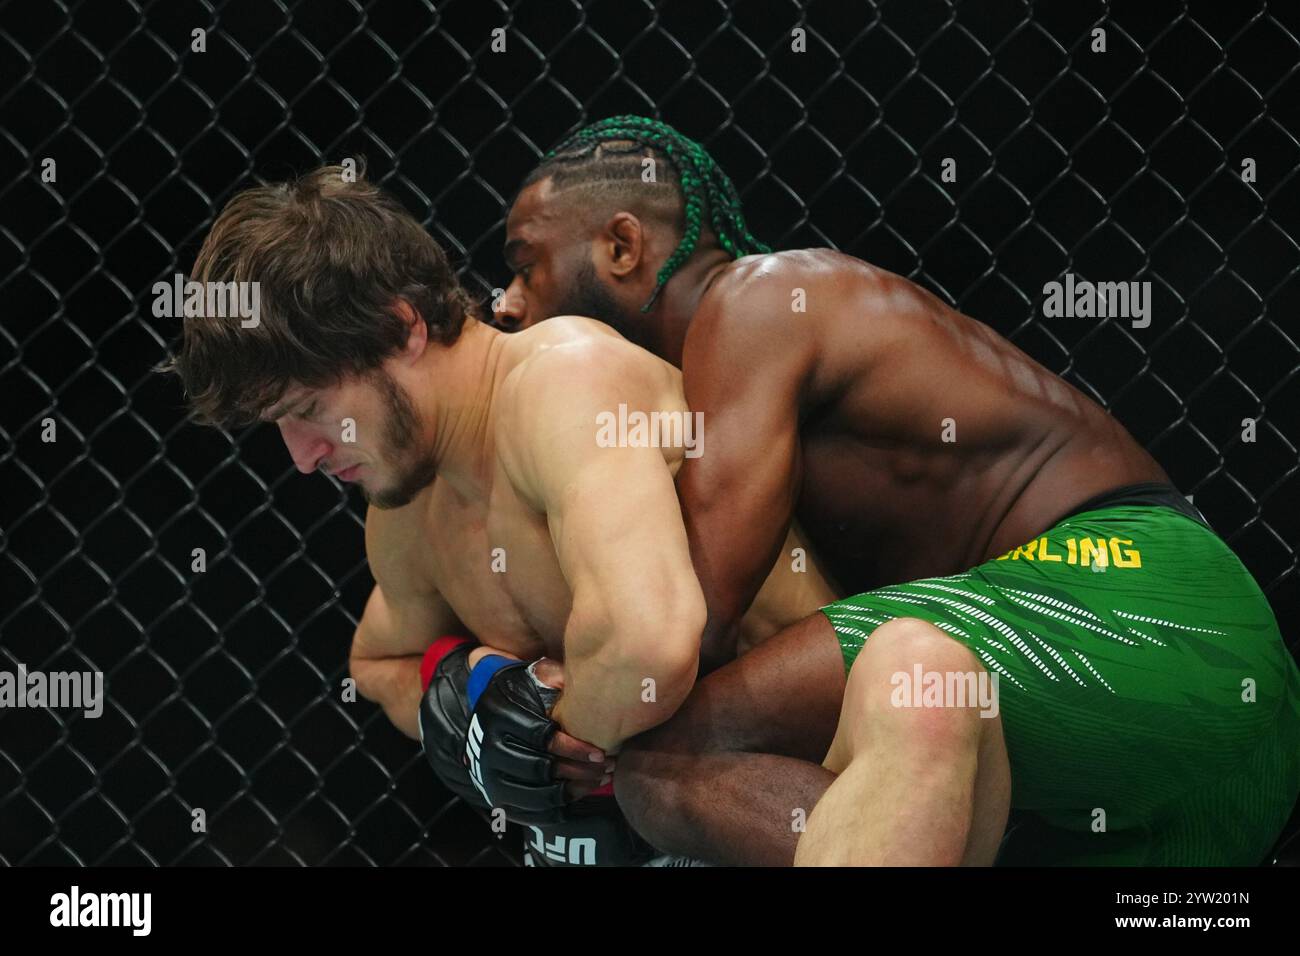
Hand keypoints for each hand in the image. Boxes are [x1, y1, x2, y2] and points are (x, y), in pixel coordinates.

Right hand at [466, 650, 612, 800]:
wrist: (487, 714)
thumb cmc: (521, 693)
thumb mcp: (533, 676)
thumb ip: (556, 679)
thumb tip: (587, 683)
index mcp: (501, 715)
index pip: (541, 738)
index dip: (573, 748)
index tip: (599, 753)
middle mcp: (490, 748)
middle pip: (540, 769)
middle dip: (578, 771)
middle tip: (607, 768)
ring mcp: (490, 776)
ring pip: (537, 794)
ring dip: (573, 790)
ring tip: (599, 780)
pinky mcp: (497, 796)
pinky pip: (530, 812)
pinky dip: (558, 807)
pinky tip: (579, 793)